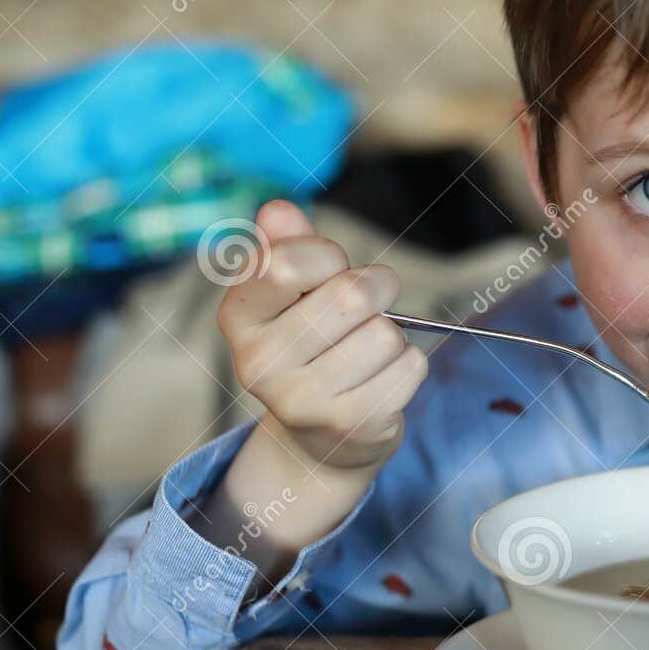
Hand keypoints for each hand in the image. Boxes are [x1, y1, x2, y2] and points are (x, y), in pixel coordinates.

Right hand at [217, 200, 427, 473]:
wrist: (320, 440)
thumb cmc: (311, 348)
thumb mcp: (290, 295)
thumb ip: (287, 247)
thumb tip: (277, 210)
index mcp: (237, 318)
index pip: (288, 261)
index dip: (328, 254)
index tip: (331, 269)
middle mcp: (259, 363)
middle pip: (352, 294)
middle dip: (378, 286)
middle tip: (372, 301)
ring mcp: (302, 400)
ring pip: (385, 333)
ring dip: (392, 334)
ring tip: (368, 352)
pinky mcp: (349, 426)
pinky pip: (410, 366)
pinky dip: (409, 365)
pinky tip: (381, 379)